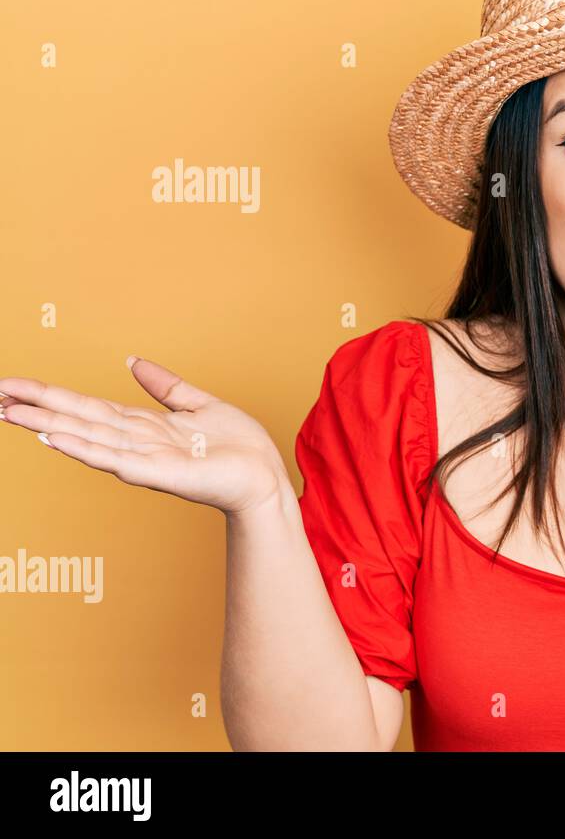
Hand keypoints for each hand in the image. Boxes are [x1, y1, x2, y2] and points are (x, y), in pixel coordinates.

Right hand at [0, 355, 288, 515]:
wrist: (265, 477)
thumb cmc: (237, 448)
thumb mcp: (199, 405)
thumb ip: (165, 386)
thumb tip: (132, 361)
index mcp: (143, 427)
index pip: (87, 407)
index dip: (51, 395)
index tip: (13, 384)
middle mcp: (136, 443)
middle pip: (78, 420)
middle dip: (37, 408)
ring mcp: (145, 460)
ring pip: (89, 438)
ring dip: (50, 426)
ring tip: (11, 414)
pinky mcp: (162, 474)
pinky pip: (117, 459)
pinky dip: (85, 448)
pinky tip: (56, 439)